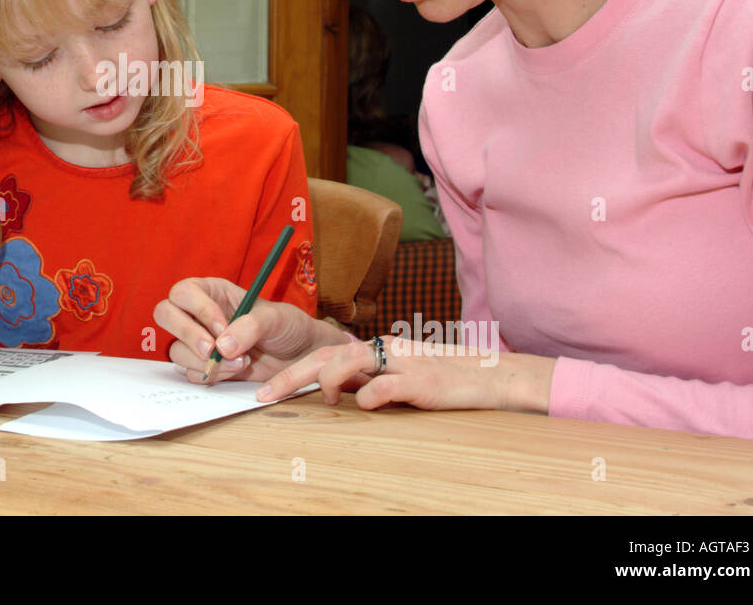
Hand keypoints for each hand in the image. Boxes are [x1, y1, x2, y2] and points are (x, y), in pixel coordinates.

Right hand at [153, 276, 328, 384]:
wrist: (298, 356)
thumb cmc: (287, 326)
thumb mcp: (275, 319)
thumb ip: (250, 327)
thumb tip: (222, 347)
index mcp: (213, 292)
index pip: (185, 292)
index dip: (198, 310)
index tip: (223, 328)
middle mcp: (200, 314)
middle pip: (165, 314)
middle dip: (187, 334)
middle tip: (212, 350)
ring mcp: (199, 341)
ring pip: (176, 349)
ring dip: (205, 361)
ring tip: (241, 363)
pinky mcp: (203, 365)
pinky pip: (190, 373)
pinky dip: (210, 376)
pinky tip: (235, 371)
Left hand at [256, 335, 538, 411]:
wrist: (490, 375)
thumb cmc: (440, 379)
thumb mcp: (395, 378)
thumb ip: (366, 380)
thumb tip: (332, 393)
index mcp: (372, 348)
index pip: (321, 355)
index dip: (290, 371)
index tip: (264, 391)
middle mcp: (381, 349)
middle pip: (323, 355)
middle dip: (289, 376)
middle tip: (263, 396)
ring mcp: (400, 362)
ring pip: (349, 360)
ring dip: (328, 381)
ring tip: (323, 400)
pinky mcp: (421, 380)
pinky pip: (386, 386)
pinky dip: (370, 396)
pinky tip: (364, 405)